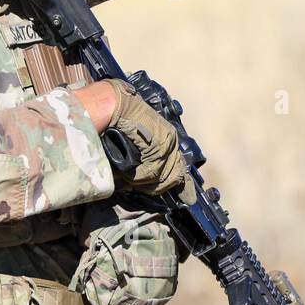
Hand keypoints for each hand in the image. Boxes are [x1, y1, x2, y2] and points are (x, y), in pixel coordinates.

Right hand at [102, 78, 188, 194]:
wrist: (115, 105)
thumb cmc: (121, 124)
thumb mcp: (136, 146)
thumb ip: (145, 163)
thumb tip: (146, 183)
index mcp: (168, 140)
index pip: (181, 168)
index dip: (185, 186)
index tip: (188, 199)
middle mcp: (172, 141)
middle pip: (172, 177)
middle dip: (154, 186)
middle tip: (134, 183)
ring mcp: (168, 142)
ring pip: (159, 177)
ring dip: (140, 180)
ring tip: (126, 174)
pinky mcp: (160, 144)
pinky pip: (151, 171)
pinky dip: (136, 175)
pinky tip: (127, 170)